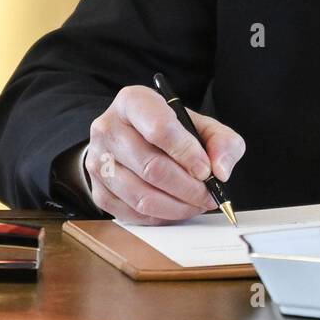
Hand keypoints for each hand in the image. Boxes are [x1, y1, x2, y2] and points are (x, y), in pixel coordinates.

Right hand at [85, 85, 244, 224]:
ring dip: (177, 206)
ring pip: (141, 196)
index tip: (206, 170)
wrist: (134, 139)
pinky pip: (131, 213)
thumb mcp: (202, 125)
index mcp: (133, 102)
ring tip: (196, 203)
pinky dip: (160, 217)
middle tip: (208, 194)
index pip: (160, 128)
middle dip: (188, 187)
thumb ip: (222, 142)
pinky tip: (175, 208)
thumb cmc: (170, 130)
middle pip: (151, 167)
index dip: (187, 153)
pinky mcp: (97, 190)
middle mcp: (108, 128)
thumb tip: (221, 171)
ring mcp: (97, 161)